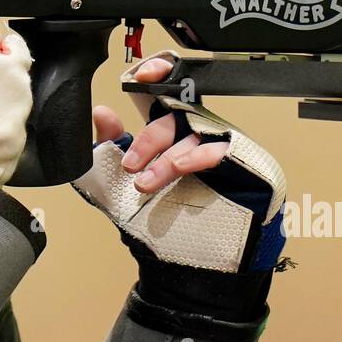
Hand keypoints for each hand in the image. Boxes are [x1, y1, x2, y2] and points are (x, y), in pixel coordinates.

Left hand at [78, 50, 287, 282]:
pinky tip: (180, 170)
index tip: (141, 73)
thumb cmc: (165, 225)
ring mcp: (220, 146)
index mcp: (169, 133)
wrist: (194, 268)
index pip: (166, 92)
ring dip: (165, 157)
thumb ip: (110, 151)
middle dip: (147, 139)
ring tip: (145, 184)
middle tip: (129, 165)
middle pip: (174, 114)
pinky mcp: (241, 164)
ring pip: (192, 132)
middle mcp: (196, 134)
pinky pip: (218, 150)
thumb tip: (99, 114)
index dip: (158, 73)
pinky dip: (195, 158)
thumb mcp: (123, 187)